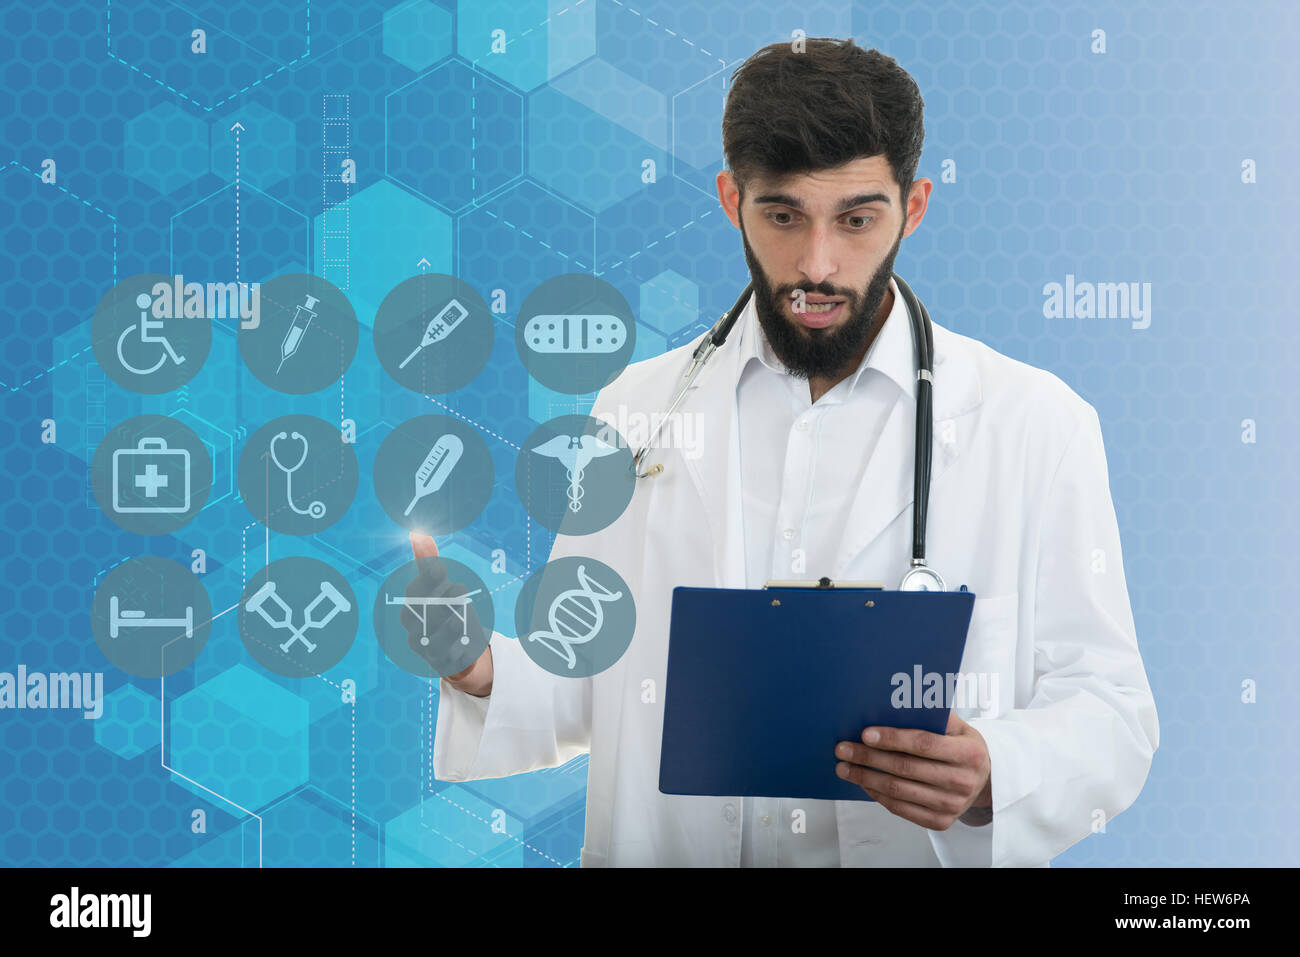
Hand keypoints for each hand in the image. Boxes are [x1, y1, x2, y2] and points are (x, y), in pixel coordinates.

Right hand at [406, 532, 492, 693]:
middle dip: (438, 601)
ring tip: (464, 611)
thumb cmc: (445, 612)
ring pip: (432, 638)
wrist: (458, 649)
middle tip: (459, 589)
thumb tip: (416, 532)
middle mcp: (414, 628)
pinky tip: (466, 637)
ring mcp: (426, 648)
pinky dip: (456, 648)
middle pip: (419, 616)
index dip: (426, 580)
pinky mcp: (441, 665)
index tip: (441, 567)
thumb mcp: (440, 587)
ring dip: (449, 623)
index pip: (414, 592)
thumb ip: (428, 562)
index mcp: (412, 606)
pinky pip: (445, 658)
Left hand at [833, 711, 991, 829]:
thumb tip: (895, 702)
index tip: (865, 733)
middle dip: (868, 757)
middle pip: (905, 769)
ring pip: (898, 790)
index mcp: (969, 753)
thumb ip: (933, 714)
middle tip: (842, 749)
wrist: (985, 781)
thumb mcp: (958, 726)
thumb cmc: (963, 746)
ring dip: (865, 778)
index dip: (893, 739)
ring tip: (844, 767)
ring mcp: (952, 805)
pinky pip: (901, 808)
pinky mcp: (940, 822)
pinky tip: (863, 782)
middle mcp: (962, 782)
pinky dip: (877, 794)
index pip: (924, 744)